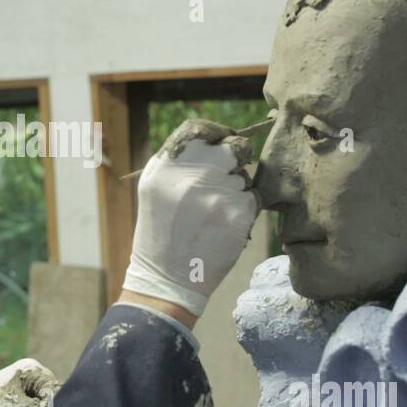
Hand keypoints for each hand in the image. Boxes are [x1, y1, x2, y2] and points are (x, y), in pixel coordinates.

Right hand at [123, 127, 258, 317]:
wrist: (167, 277)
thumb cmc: (160, 230)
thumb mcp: (153, 187)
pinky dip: (243, 209)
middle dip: (233, 161)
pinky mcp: (239, 213)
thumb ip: (179, 159)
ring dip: (236, 189)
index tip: (219, 145)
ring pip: (244, 176)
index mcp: (166, 165)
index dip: (215, 134)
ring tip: (212, 213)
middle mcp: (192, 174)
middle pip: (232, 147)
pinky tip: (223, 225)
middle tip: (221, 182)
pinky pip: (253, 198)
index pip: (201, 129)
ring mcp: (218, 193)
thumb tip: (215, 138)